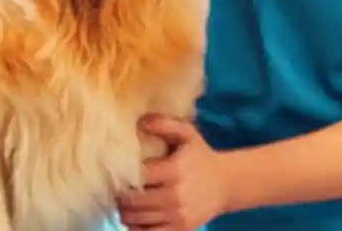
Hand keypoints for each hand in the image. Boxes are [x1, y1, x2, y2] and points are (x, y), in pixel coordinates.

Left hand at [116, 115, 232, 229]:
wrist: (226, 183)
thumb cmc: (200, 156)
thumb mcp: (187, 134)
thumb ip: (165, 124)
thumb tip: (140, 122)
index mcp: (174, 171)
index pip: (137, 176)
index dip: (122, 175)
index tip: (116, 171)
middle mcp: (175, 196)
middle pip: (133, 201)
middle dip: (120, 196)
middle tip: (116, 189)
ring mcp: (178, 216)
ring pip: (137, 219)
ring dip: (125, 212)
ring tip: (124, 203)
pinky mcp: (181, 230)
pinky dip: (136, 228)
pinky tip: (135, 218)